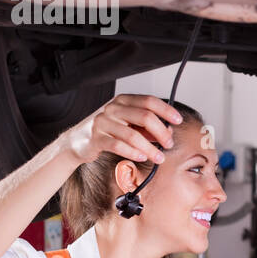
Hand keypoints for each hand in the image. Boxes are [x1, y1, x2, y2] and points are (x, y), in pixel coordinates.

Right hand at [61, 94, 183, 165]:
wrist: (78, 140)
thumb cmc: (108, 130)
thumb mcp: (129, 124)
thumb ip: (147, 127)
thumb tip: (169, 132)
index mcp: (123, 100)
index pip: (149, 101)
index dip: (166, 110)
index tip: (178, 121)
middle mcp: (113, 108)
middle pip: (144, 117)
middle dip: (161, 132)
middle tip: (169, 144)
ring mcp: (103, 122)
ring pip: (133, 134)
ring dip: (150, 148)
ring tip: (159, 157)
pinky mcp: (96, 138)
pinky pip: (118, 146)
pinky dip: (133, 152)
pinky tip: (142, 157)